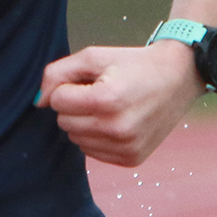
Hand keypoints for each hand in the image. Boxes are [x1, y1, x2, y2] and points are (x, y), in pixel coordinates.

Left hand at [35, 42, 201, 166]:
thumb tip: (38, 102)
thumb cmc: (132, 64)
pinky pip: (92, 152)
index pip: (58, 101)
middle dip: (75, 105)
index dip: (69, 87)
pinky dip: (97, 137)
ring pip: (76, 139)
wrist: (178, 78)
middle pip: (64, 122)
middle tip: (101, 92)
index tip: (90, 81)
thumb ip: (58, 74)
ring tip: (110, 106)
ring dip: (85, 122)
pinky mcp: (132, 159)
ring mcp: (126, 147)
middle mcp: (117, 128)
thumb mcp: (94, 56)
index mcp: (107, 100)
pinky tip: (116, 122)